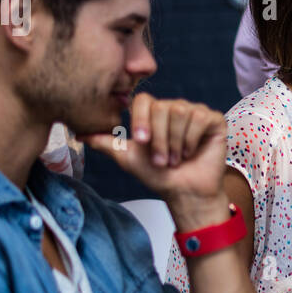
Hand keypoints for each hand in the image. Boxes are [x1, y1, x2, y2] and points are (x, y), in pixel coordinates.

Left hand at [83, 93, 228, 205]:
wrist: (184, 192)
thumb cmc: (158, 176)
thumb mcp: (127, 157)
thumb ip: (105, 142)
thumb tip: (78, 133)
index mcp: (154, 113)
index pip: (144, 100)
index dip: (142, 119)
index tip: (141, 141)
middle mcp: (175, 108)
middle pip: (163, 107)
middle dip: (160, 139)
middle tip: (162, 160)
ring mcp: (195, 112)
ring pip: (181, 112)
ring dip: (176, 143)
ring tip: (177, 159)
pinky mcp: (214, 120)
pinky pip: (200, 117)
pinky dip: (193, 140)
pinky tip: (193, 152)